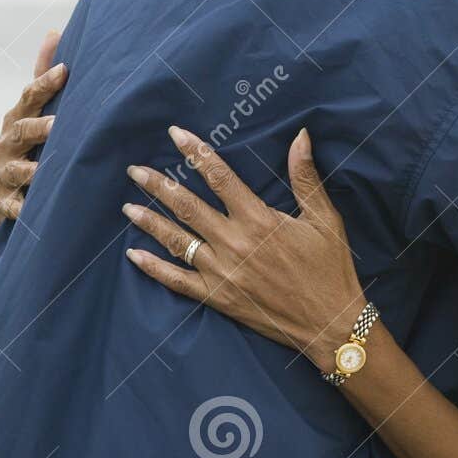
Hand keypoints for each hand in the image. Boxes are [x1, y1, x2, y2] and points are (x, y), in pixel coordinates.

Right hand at [0, 29, 65, 233]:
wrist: (3, 202)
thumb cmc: (27, 149)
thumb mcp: (33, 114)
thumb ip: (44, 79)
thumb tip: (54, 32)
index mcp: (17, 120)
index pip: (29, 97)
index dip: (44, 83)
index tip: (65, 70)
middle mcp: (6, 144)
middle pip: (22, 131)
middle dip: (39, 127)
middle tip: (59, 125)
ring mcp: (1, 175)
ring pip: (17, 170)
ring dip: (31, 170)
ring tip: (45, 171)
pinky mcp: (2, 204)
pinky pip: (13, 207)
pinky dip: (23, 208)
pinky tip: (33, 211)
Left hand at [122, 127, 367, 371]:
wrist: (329, 322)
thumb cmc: (330, 267)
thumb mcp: (325, 218)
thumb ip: (306, 178)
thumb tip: (300, 136)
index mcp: (259, 219)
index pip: (220, 178)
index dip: (196, 154)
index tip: (175, 135)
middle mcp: (233, 243)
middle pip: (187, 206)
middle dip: (159, 185)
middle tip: (135, 170)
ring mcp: (221, 273)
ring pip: (176, 241)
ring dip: (150, 222)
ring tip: (128, 207)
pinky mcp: (217, 298)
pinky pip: (177, 281)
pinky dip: (153, 268)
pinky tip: (134, 256)